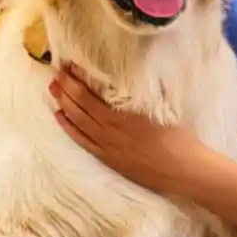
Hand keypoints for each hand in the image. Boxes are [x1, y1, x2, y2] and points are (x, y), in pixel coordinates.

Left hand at [49, 64, 208, 195]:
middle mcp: (109, 132)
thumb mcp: (162, 106)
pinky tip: (61, 117)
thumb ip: (143, 91)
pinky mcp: (108, 159)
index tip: (68, 66)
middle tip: (55, 74)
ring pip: (77, 123)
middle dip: (65, 89)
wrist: (183, 169)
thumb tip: (133, 70)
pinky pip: (82, 142)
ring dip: (63, 104)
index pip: (89, 96)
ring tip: (53, 90)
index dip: (76, 80)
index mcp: (121, 117)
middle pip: (78, 107)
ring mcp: (106, 147)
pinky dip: (69, 128)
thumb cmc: (177, 136)